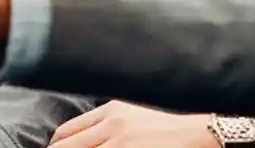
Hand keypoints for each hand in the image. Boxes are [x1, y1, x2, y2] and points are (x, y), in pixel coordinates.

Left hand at [50, 103, 217, 147]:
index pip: (67, 132)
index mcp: (110, 110)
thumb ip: (108, 123)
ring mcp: (120, 143)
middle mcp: (111, 125)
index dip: (55, 146)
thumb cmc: (167, 125)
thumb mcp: (132, 114)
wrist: (198, 132)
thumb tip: (83, 138)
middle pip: (66, 147)